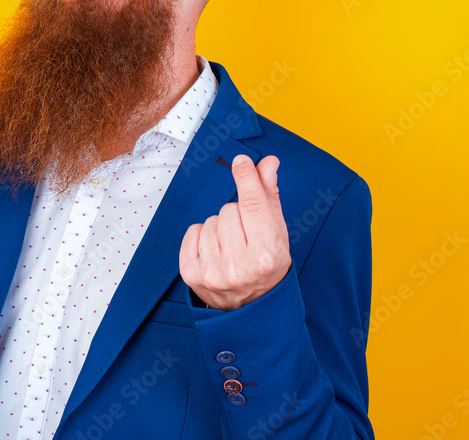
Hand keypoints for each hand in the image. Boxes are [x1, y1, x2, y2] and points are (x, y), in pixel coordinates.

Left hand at [178, 154, 289, 310]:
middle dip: (238, 216)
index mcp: (266, 255)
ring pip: (210, 220)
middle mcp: (238, 266)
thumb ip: (269, 196)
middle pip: (228, 209)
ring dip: (220, 228)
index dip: (246, 178)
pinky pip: (192, 231)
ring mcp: (212, 272)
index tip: (241, 161)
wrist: (251, 307)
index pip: (252, 205)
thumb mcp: (277, 233)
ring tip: (232, 247)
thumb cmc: (267, 265)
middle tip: (246, 237)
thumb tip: (267, 163)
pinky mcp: (191, 274)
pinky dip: (202, 236)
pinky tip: (215, 251)